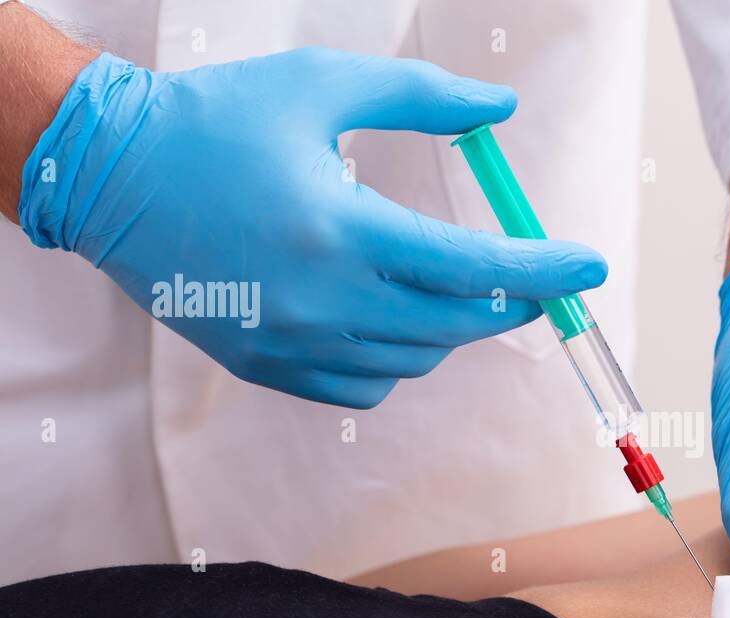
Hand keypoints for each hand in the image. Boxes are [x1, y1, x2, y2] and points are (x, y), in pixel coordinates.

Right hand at [17, 48, 605, 407]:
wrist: (108, 175)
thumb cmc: (217, 120)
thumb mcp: (322, 86)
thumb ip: (423, 98)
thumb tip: (502, 107)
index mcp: (340, 230)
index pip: (472, 267)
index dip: (542, 268)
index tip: (590, 266)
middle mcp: (321, 301)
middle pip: (454, 327)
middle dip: (506, 304)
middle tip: (529, 279)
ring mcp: (291, 344)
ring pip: (414, 361)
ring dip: (448, 328)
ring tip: (443, 284)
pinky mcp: (266, 366)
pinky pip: (364, 388)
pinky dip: (394, 360)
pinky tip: (385, 318)